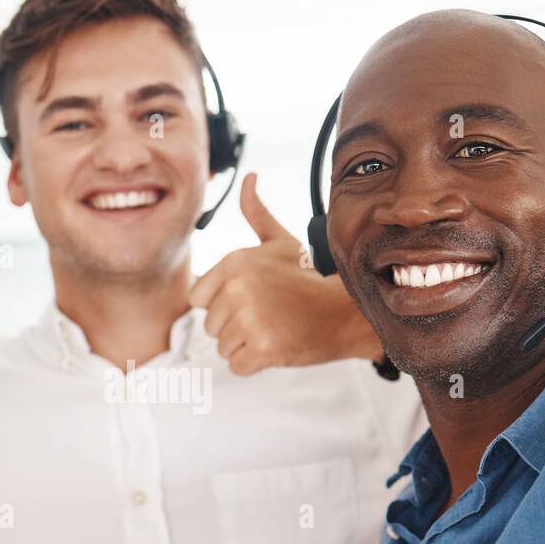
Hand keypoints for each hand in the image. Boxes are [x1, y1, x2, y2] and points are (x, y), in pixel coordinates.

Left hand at [190, 172, 383, 374]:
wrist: (346, 311)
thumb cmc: (309, 279)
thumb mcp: (280, 241)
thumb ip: (256, 213)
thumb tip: (249, 177)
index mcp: (233, 262)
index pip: (198, 299)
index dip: (223, 304)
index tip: (254, 298)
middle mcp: (237, 288)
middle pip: (210, 326)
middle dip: (236, 326)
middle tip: (269, 315)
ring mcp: (250, 319)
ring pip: (223, 347)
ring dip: (246, 345)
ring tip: (275, 328)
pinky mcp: (262, 348)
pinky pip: (237, 366)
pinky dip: (255, 364)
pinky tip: (277, 346)